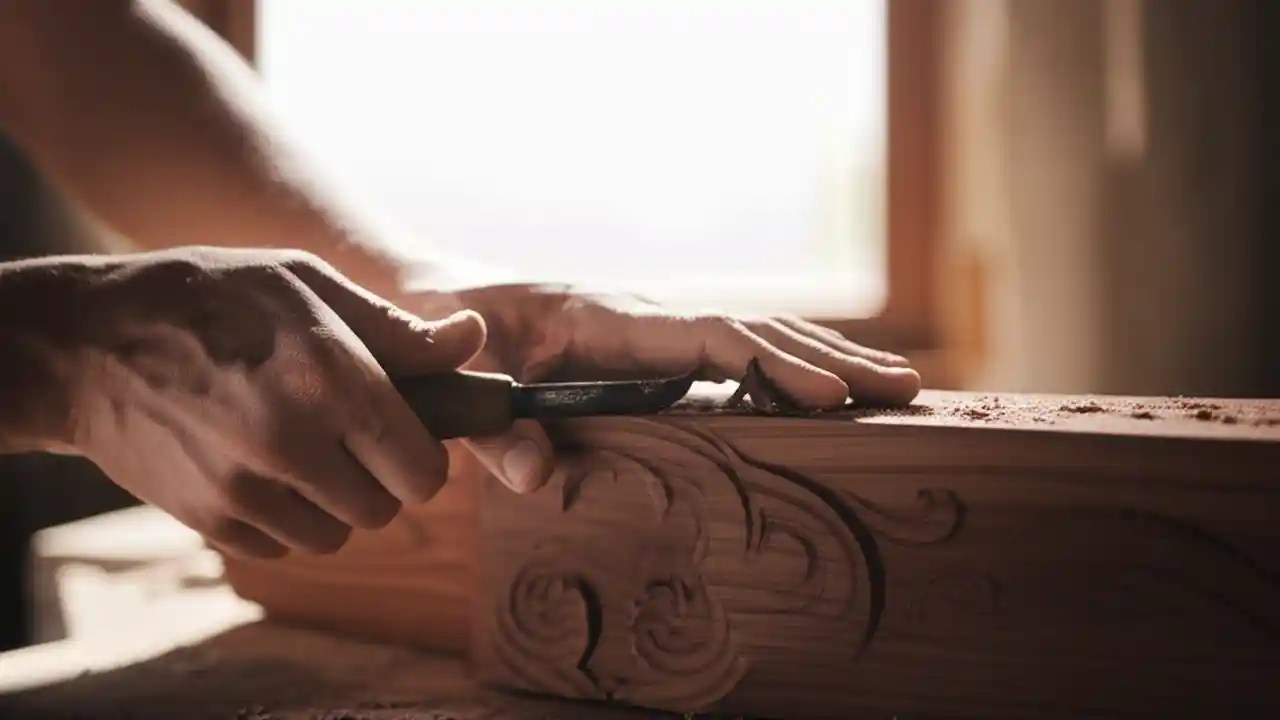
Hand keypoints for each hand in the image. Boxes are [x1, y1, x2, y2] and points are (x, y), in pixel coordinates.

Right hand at [65, 248, 484, 557]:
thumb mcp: (306, 286)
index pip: (422, 468)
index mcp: (330, 379)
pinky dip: (288, 519)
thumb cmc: (210, 298)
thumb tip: (471, 340)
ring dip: (336, 503)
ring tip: (305, 450)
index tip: (408, 437)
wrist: (86, 343)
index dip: (424, 457)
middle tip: (355, 440)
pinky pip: (284, 546)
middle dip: (383, 479)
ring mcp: (245, 489)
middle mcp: (292, 442)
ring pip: (337, 535)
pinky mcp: (209, 518)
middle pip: (386, 508)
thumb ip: (396, 329)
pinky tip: (264, 469)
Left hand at [418, 285, 920, 494]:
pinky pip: (731, 354)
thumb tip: (540, 480)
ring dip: (824, 358)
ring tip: (896, 386)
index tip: (831, 391)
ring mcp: (652, 325)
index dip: (770, 362)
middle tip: (907, 389)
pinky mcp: (651, 345)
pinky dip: (787, 366)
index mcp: (603, 316)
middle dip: (829, 358)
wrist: (429, 293)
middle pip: (752, 327)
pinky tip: (827, 391)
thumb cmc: (442, 333)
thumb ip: (491, 430)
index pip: (705, 335)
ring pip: (752, 334)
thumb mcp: (454, 380)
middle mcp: (641, 312)